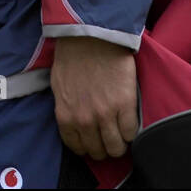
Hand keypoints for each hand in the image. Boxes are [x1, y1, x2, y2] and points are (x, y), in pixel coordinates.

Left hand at [51, 36, 137, 160]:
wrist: (90, 39)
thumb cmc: (71, 59)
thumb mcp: (58, 87)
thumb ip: (65, 109)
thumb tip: (73, 124)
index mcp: (65, 114)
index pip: (76, 146)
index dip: (86, 147)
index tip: (92, 142)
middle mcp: (84, 119)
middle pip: (98, 151)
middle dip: (103, 148)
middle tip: (108, 138)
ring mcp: (106, 113)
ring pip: (117, 147)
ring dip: (119, 144)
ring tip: (119, 134)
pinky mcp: (125, 105)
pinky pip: (132, 133)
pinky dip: (131, 132)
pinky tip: (127, 122)